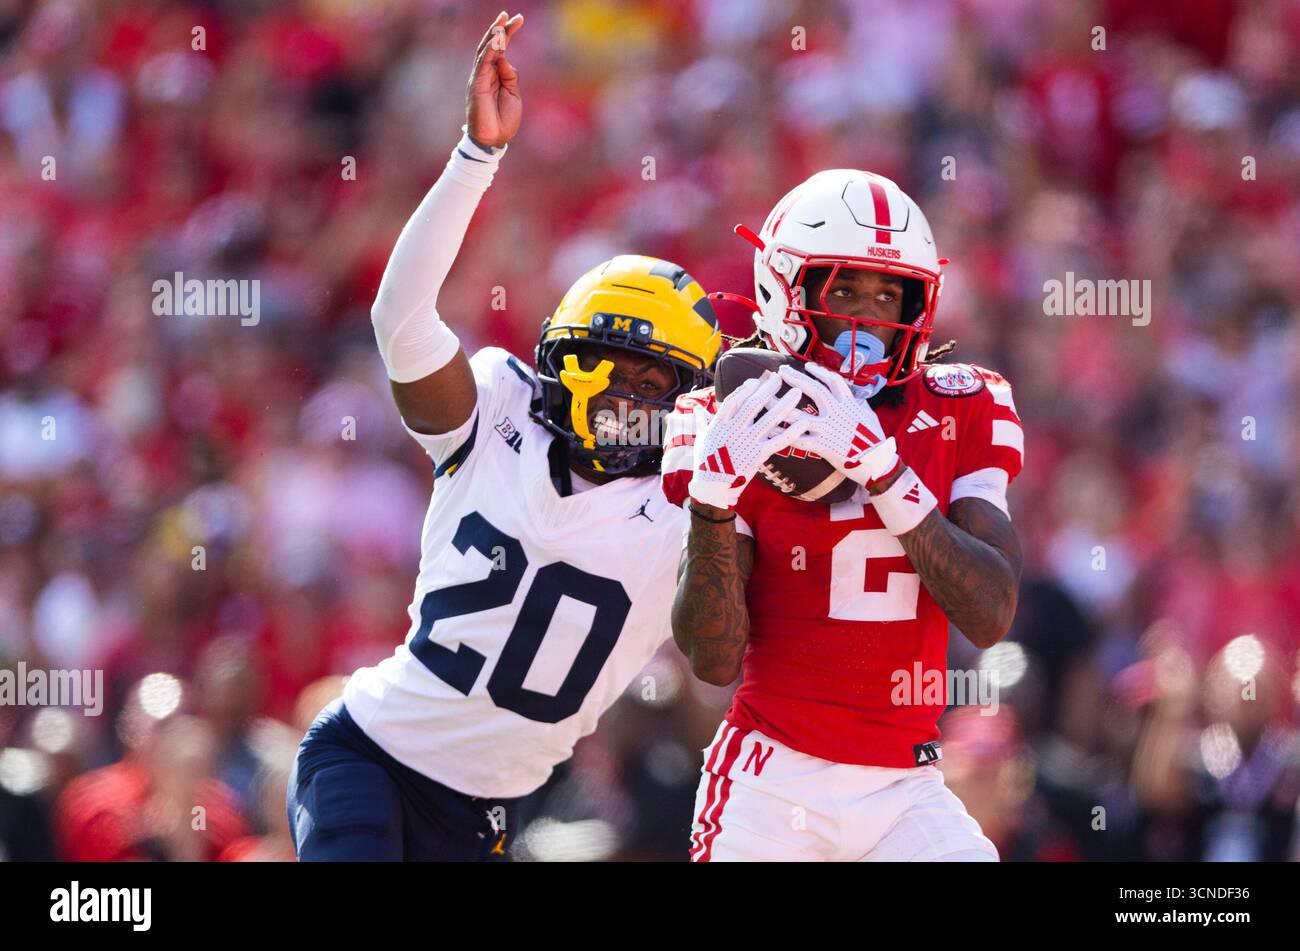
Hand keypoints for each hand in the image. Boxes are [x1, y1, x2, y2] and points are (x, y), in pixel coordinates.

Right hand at [466, 12, 524, 148]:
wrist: (494, 139)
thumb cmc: (503, 120)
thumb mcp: (513, 94)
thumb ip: (510, 76)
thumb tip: (505, 58)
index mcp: (495, 74)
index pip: (501, 49)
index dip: (508, 33)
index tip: (517, 19)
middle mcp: (485, 73)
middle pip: (491, 45)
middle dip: (500, 29)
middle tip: (509, 15)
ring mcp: (479, 78)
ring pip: (485, 52)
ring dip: (493, 37)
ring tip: (502, 23)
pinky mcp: (476, 86)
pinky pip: (482, 65)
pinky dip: (489, 52)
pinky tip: (495, 42)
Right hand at [688, 375, 811, 509]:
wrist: (711, 487)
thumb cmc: (704, 464)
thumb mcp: (700, 439)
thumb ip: (701, 422)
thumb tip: (696, 409)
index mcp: (720, 423)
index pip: (734, 400)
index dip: (745, 389)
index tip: (755, 381)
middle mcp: (735, 429)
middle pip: (754, 404)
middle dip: (768, 389)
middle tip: (780, 378)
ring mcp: (747, 441)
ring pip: (770, 418)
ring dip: (785, 404)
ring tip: (798, 392)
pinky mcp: (758, 454)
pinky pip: (778, 440)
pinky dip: (792, 432)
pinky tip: (804, 423)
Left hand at [778, 362, 900, 486]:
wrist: (878, 463)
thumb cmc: (875, 440)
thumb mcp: (869, 415)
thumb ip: (859, 403)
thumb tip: (856, 395)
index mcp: (848, 404)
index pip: (833, 381)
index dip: (819, 372)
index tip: (807, 366)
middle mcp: (837, 412)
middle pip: (813, 391)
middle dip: (796, 379)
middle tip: (780, 371)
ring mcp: (829, 429)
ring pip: (799, 414)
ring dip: (780, 406)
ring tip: (765, 398)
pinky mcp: (823, 445)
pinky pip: (798, 439)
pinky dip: (782, 435)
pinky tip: (768, 432)